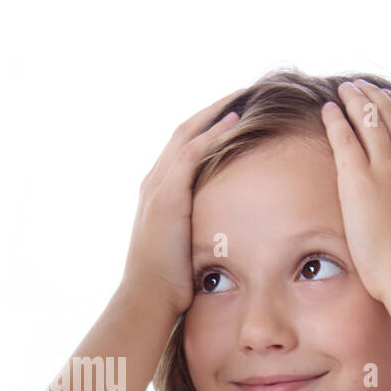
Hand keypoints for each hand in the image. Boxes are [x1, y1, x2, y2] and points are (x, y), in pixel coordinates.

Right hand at [121, 87, 246, 315]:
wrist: (146, 299)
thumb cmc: (168, 283)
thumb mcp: (185, 247)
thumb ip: (199, 229)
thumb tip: (226, 233)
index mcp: (158, 192)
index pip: (183, 146)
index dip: (207, 126)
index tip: (234, 112)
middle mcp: (153, 183)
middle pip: (184, 131)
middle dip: (213, 109)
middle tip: (243, 91)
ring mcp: (157, 188)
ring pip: (186, 134)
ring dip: (215, 112)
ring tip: (243, 95)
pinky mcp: (165, 197)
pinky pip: (190, 155)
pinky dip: (211, 134)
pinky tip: (234, 120)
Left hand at [320, 79, 390, 305]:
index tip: (387, 97)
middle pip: (390, 117)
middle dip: (374, 97)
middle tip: (360, 85)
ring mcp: (385, 169)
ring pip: (369, 121)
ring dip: (355, 100)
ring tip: (344, 89)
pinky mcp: (359, 181)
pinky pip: (346, 140)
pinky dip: (337, 120)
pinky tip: (328, 109)